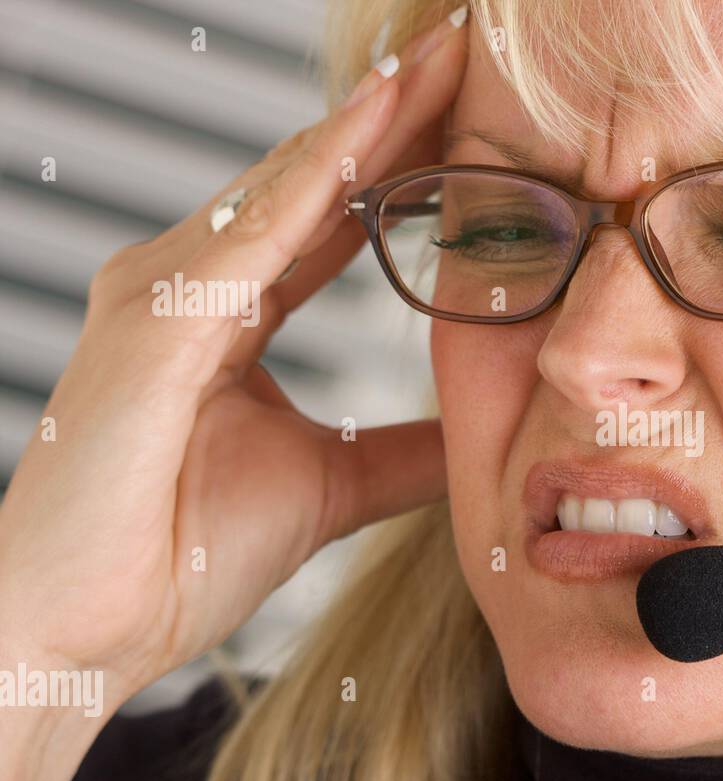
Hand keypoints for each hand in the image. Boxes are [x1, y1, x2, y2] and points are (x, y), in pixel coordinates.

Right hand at [0, 12, 468, 697]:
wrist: (92, 627)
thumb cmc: (181, 555)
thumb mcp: (331, 486)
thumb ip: (402, 450)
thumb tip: (476, 430)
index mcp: (232, 315)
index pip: (334, 218)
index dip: (404, 164)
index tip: (476, 121)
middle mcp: (194, 283)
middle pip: (314, 179)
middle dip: (395, 113)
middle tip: (468, 48)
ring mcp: (165, 290)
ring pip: (287, 183)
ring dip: (369, 119)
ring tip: (442, 59)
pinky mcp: (154, 318)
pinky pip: (253, 233)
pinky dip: (317, 176)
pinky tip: (377, 123)